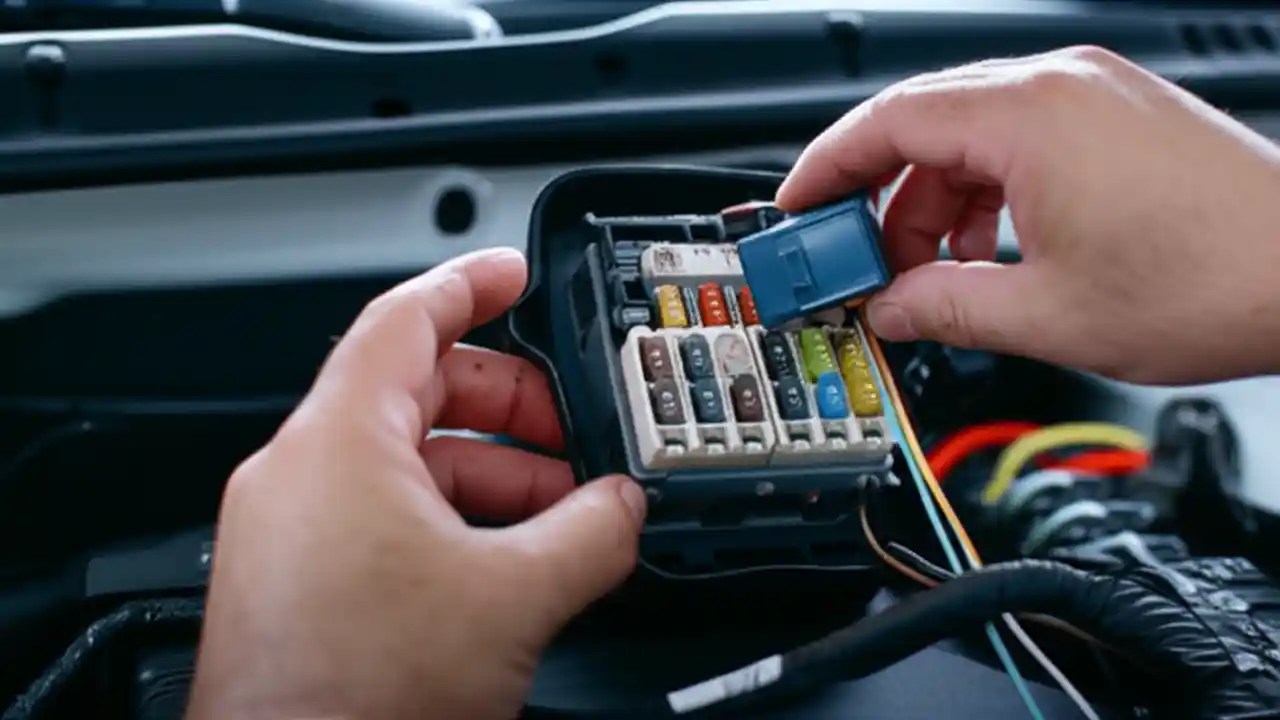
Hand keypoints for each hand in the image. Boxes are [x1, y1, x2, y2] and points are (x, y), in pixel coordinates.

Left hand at [186, 248, 646, 719]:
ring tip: (558, 510)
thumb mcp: (514, 598)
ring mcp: (293, 530)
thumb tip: (624, 507)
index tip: (513, 274)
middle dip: (505, 402)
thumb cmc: (357, 699)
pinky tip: (509, 559)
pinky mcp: (300, 581)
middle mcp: (301, 476)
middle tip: (569, 422)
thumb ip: (591, 533)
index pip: (404, 319)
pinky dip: (452, 517)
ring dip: (489, 471)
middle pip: (412, 390)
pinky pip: (383, 514)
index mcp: (338, 444)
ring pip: (404, 460)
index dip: (469, 283)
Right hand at [778, 46, 1279, 383]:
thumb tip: (886, 309)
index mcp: (1030, 116)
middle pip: (920, 127)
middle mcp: (1058, 87)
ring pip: (968, 139)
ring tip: (927, 278)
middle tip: (853, 267)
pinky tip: (985, 254)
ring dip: (931, 208)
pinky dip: (982, 196)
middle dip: (876, 203)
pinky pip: (1017, 144)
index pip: (885, 121)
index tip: (794, 214)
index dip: (824, 170)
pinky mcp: (1114, 120)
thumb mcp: (1048, 315)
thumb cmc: (1218, 278)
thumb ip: (943, 307)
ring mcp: (1090, 97)